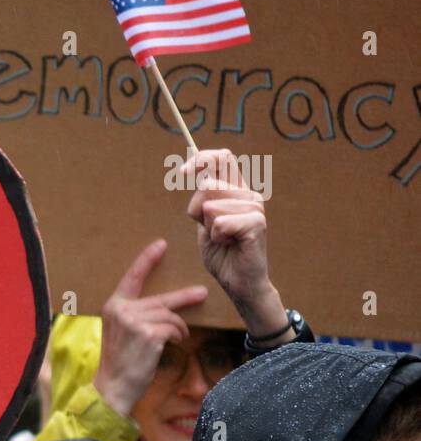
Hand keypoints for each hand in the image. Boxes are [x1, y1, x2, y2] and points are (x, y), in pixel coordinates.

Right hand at [93, 240, 207, 415]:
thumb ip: (135, 316)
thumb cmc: (121, 361)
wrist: (114, 386)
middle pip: (161, 300)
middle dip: (183, 299)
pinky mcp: (148, 334)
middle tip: (201, 293)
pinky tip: (174, 343)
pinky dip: (178, 335)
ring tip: (177, 338)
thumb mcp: (122, 333)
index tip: (161, 244)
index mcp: (113, 306)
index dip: (147, 260)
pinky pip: (174, 328)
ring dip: (178, 328)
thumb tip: (165, 309)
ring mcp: (134, 321)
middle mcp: (122, 310)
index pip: (132, 277)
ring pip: (170, 315)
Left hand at [185, 149, 287, 340]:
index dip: (200, 159)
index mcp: (235, 190)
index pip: (222, 157)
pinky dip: (217, 237)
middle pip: (209, 182)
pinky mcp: (257, 223)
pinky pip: (220, 223)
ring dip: (209, 227)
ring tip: (224, 239)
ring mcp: (255, 207)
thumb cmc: (222, 253)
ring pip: (211, 205)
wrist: (238, 282)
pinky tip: (230, 244)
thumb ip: (201, 200)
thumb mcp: (203, 222)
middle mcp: (248, 194)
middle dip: (198, 209)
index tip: (183, 173)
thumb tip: (196, 173)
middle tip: (212, 229)